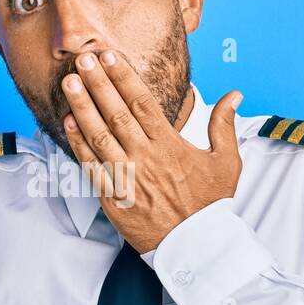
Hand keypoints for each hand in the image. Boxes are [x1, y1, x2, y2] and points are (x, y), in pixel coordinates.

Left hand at [60, 49, 243, 253]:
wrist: (196, 247)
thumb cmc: (210, 204)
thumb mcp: (227, 163)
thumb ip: (225, 125)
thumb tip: (234, 94)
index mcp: (170, 145)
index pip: (142, 103)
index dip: (124, 77)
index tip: (110, 57)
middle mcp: (146, 158)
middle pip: (117, 113)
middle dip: (98, 84)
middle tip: (82, 59)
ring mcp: (127, 178)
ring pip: (100, 137)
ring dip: (83, 108)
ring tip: (69, 84)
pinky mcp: (114, 199)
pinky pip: (92, 167)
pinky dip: (79, 145)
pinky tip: (69, 124)